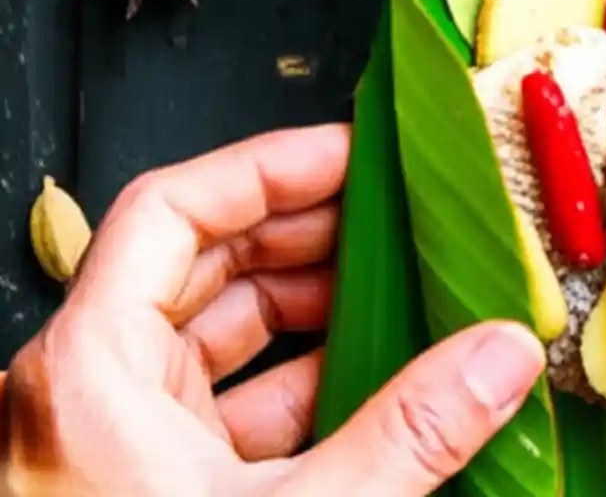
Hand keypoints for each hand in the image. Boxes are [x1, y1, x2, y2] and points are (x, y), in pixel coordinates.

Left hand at [1, 125, 544, 495]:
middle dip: (307, 238)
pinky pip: (227, 405)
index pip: (174, 213)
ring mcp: (116, 439)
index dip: (267, 169)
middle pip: (201, 265)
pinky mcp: (147, 484)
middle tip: (393, 222)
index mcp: (90, 372)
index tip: (347, 156)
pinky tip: (374, 384)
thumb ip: (411, 433)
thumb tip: (500, 357)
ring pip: (217, 336)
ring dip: (311, 312)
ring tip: (400, 297)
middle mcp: (89, 392)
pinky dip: (300, 383)